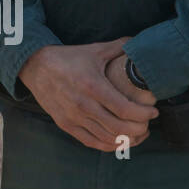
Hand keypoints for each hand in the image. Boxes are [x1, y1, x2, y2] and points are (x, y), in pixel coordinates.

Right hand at [17, 37, 157, 152]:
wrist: (35, 66)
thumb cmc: (67, 58)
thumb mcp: (93, 50)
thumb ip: (118, 47)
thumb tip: (139, 43)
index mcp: (92, 86)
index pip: (125, 109)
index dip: (144, 114)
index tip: (154, 111)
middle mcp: (83, 105)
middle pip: (120, 128)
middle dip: (140, 129)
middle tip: (148, 123)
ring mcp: (73, 117)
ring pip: (107, 139)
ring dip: (128, 140)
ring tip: (138, 133)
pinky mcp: (66, 124)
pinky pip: (92, 142)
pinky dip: (109, 145)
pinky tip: (119, 141)